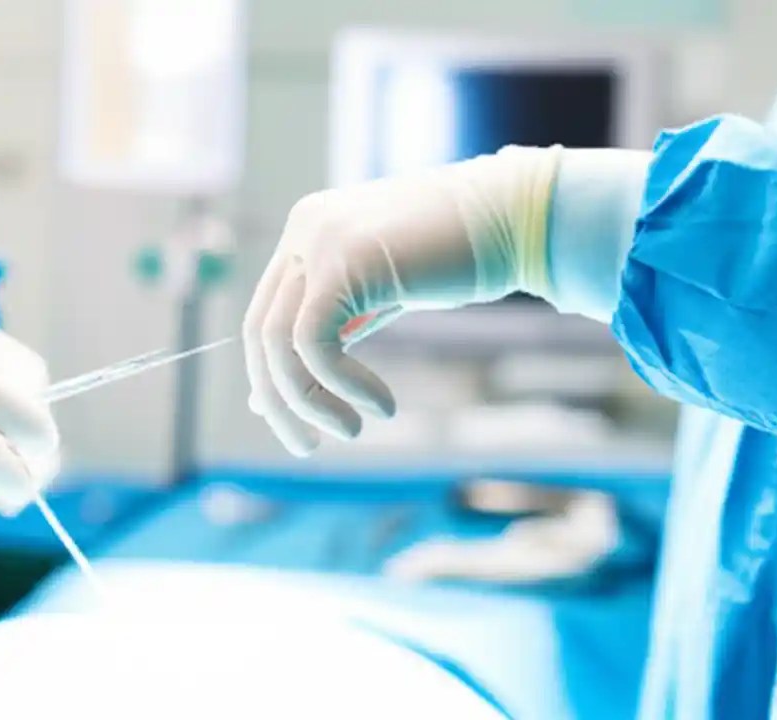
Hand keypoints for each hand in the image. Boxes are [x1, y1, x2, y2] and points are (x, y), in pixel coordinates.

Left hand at [243, 148, 561, 455]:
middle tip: (307, 447)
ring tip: (350, 432)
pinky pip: (314, 341)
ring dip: (306, 401)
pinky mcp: (344, 260)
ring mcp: (319, 239)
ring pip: (279, 340)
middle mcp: (303, 229)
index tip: (300, 423)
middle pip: (260, 331)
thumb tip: (273, 398)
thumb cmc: (458, 260)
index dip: (272, 377)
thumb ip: (333, 333)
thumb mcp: (381, 299)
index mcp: (306, 232)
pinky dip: (338, 385)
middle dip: (278, 399)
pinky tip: (381, 406)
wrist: (516, 217)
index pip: (264, 316)